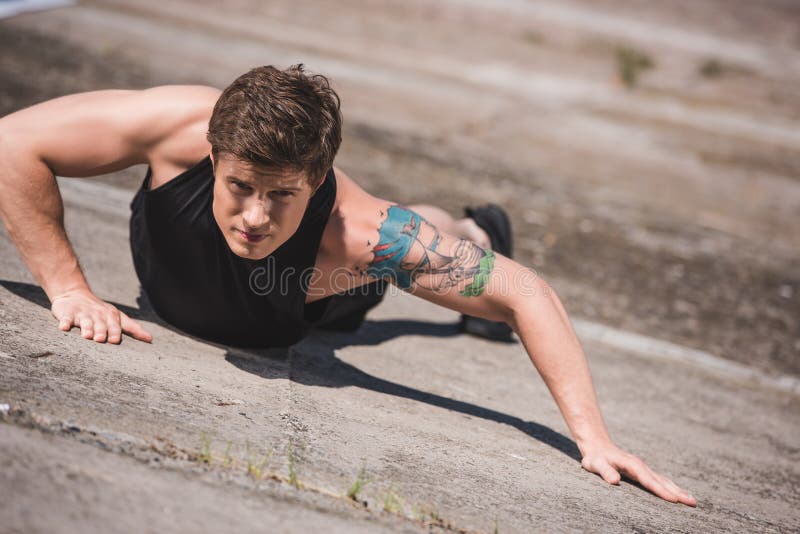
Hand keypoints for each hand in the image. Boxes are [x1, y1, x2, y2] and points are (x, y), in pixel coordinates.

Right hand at [51, 288, 152, 343]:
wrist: (75, 294)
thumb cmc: (100, 311)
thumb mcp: (117, 317)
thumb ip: (133, 328)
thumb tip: (151, 339)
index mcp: (110, 316)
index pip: (115, 325)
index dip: (115, 332)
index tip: (114, 341)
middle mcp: (97, 315)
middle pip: (100, 325)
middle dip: (101, 332)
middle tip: (99, 339)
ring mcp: (82, 314)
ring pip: (85, 322)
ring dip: (86, 328)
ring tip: (86, 336)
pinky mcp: (67, 314)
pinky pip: (65, 319)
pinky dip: (64, 323)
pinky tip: (63, 328)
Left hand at [579, 440, 695, 506]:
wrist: (597, 446)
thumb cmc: (596, 457)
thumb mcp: (595, 464)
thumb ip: (605, 472)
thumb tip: (615, 481)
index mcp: (632, 465)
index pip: (649, 480)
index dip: (661, 490)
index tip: (674, 500)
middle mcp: (641, 466)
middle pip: (662, 481)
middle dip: (677, 492)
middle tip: (692, 503)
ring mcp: (643, 468)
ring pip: (663, 480)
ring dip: (677, 490)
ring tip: (692, 501)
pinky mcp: (642, 471)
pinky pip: (659, 480)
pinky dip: (670, 487)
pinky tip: (677, 494)